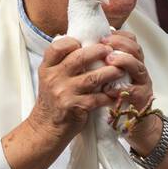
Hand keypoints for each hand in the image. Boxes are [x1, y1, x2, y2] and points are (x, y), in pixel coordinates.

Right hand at [25, 37, 121, 152]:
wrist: (47, 127)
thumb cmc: (52, 99)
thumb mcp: (50, 77)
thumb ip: (62, 62)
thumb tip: (82, 42)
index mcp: (47, 68)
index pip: (58, 47)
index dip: (73, 41)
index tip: (86, 42)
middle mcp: (54, 78)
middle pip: (79, 58)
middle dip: (99, 51)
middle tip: (111, 50)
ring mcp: (64, 93)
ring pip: (92, 78)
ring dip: (110, 72)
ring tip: (120, 70)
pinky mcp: (75, 107)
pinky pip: (97, 98)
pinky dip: (109, 95)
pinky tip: (116, 92)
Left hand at [100, 29, 157, 153]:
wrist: (134, 125)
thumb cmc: (118, 98)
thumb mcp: (112, 77)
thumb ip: (104, 64)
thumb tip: (83, 48)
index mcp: (132, 62)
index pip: (131, 40)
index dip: (119, 35)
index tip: (104, 34)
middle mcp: (140, 70)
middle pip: (136, 50)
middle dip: (121, 43)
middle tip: (104, 43)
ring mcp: (143, 85)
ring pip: (139, 67)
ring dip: (124, 61)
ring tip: (110, 60)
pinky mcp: (141, 101)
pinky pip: (134, 92)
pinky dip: (121, 89)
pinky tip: (109, 89)